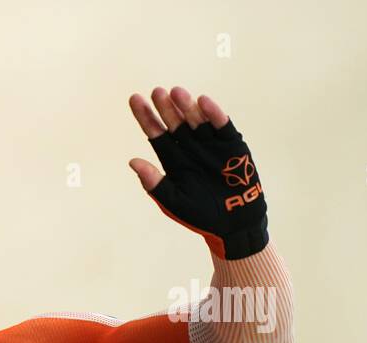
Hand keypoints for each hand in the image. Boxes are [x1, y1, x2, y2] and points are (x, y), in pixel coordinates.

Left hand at [128, 86, 268, 258]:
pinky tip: (203, 102)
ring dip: (186, 107)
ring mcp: (211, 145)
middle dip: (165, 108)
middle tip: (156, 92)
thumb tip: (132, 162)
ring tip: (175, 93)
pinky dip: (214, 114)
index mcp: (173, 160)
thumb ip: (154, 183)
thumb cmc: (199, 216)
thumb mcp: (172, 201)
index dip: (145, 117)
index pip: (156, 134)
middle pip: (175, 123)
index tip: (134, 99)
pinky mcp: (232, 145)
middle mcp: (190, 148)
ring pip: (196, 120)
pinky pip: (222, 126)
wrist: (233, 225)